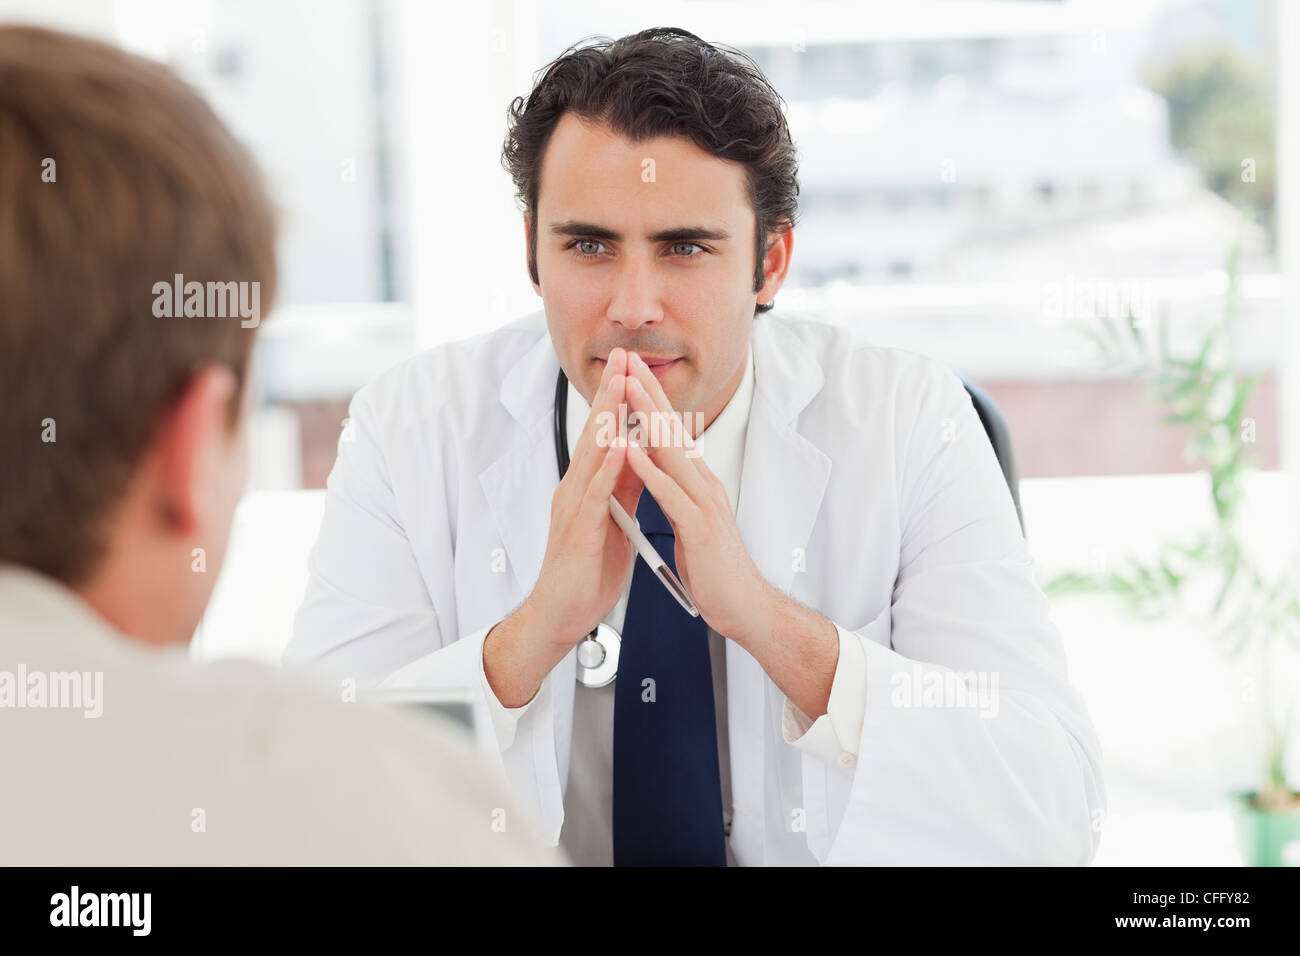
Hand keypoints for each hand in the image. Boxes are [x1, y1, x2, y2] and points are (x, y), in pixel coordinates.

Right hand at [524, 347, 643, 650]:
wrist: (562, 614)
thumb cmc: (586, 572)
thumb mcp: (613, 520)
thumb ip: (623, 488)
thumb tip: (639, 458)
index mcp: (587, 486)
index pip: (605, 434)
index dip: (617, 399)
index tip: (630, 366)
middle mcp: (576, 489)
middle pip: (595, 433)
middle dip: (610, 393)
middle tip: (622, 356)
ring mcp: (575, 507)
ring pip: (593, 455)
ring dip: (608, 420)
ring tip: (620, 387)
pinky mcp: (579, 530)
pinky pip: (595, 495)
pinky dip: (607, 469)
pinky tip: (618, 448)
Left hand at [621, 351, 774, 641]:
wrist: (742, 606)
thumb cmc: (714, 567)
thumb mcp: (691, 521)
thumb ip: (676, 494)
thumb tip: (661, 472)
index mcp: (697, 483)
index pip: (670, 432)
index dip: (650, 400)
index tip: (629, 372)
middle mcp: (703, 484)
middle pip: (672, 429)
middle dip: (648, 393)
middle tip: (627, 360)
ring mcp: (703, 503)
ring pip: (672, 452)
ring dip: (646, 418)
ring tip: (625, 390)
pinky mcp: (699, 527)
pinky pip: (671, 493)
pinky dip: (650, 470)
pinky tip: (632, 451)